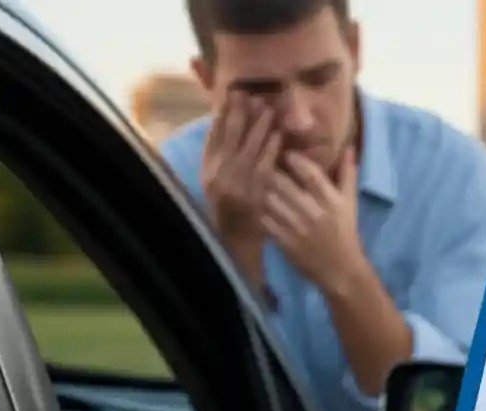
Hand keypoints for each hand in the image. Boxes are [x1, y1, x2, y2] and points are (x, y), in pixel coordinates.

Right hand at [200, 92, 280, 282]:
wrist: (236, 244)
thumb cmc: (234, 210)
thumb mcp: (221, 182)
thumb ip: (224, 157)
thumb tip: (230, 125)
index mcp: (208, 169)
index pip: (214, 134)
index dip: (223, 112)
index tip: (232, 93)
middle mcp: (216, 175)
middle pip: (228, 137)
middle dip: (239, 113)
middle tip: (251, 94)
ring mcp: (233, 186)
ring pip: (245, 149)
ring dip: (257, 127)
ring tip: (267, 108)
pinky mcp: (250, 196)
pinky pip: (262, 168)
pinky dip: (269, 151)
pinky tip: (278, 137)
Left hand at [262, 147, 364, 293]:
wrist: (341, 270)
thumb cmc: (345, 233)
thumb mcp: (350, 203)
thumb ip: (348, 175)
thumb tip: (348, 147)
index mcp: (332, 201)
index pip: (310, 173)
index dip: (295, 159)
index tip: (286, 153)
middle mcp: (314, 212)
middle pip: (284, 184)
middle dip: (272, 172)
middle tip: (265, 165)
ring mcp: (298, 228)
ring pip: (270, 199)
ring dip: (263, 190)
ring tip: (260, 184)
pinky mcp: (285, 242)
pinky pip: (265, 220)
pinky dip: (260, 211)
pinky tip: (260, 206)